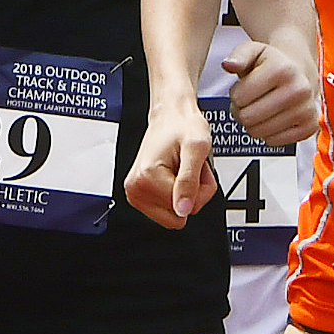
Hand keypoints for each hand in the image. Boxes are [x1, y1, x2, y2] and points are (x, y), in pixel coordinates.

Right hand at [125, 102, 216, 229]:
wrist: (172, 116)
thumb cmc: (183, 126)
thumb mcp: (196, 149)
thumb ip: (190, 181)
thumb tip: (183, 210)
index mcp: (147, 177)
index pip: (183, 212)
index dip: (198, 190)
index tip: (194, 167)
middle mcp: (135, 188)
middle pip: (176, 217)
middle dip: (192, 193)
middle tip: (189, 168)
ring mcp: (135, 192)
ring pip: (172, 214)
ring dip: (186, 192)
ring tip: (182, 168)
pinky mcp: (139, 194)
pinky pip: (167, 208)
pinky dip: (177, 191)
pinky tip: (175, 172)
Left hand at [223, 40, 317, 145]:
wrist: (300, 72)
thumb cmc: (273, 64)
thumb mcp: (253, 51)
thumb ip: (238, 55)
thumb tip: (228, 64)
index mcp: (283, 69)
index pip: (239, 98)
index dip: (235, 95)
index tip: (244, 88)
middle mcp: (298, 90)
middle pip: (247, 118)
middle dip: (242, 111)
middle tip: (250, 101)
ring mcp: (306, 110)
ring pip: (258, 132)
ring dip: (253, 123)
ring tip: (261, 108)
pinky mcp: (308, 127)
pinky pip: (273, 141)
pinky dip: (268, 132)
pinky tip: (273, 117)